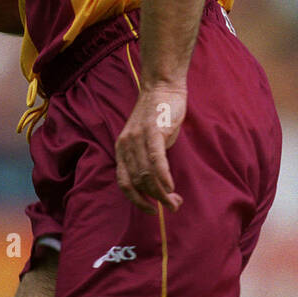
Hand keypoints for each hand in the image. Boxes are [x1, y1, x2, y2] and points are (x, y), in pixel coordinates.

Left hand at [115, 82, 186, 213]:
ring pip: (147, 175)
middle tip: (172, 206)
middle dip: (155, 200)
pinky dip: (163, 178)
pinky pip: (156, 161)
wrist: (162, 87)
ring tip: (175, 201)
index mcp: (122, 149)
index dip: (137, 200)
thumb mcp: (147, 140)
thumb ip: (147, 159)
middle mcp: (125, 145)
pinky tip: (171, 187)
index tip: (151, 209)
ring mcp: (137, 138)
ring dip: (162, 193)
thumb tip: (157, 184)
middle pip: (137, 182)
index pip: (124, 182)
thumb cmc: (158, 115)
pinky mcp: (152, 131)